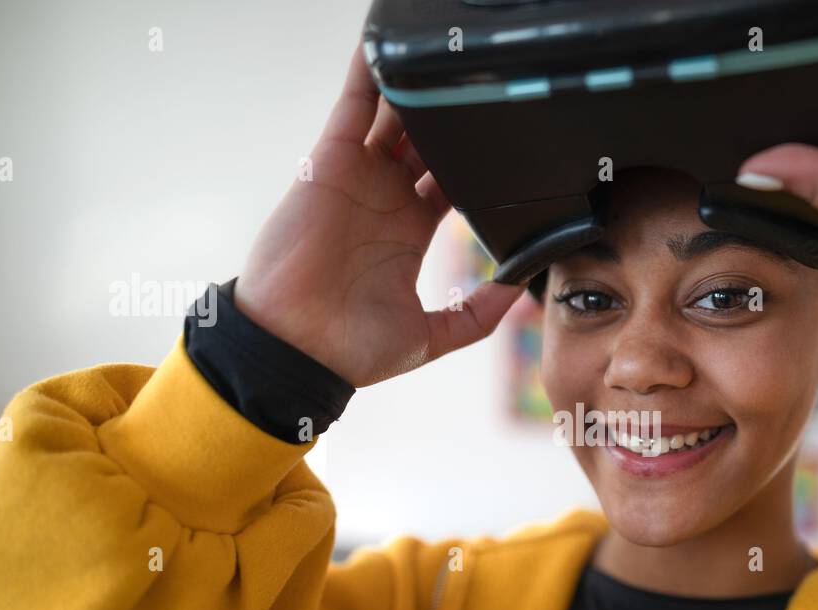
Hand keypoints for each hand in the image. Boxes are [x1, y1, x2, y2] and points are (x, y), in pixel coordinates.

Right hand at [234, 45, 525, 386]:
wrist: (296, 350)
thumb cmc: (352, 350)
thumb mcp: (432, 336)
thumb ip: (477, 313)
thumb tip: (522, 289)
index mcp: (408, 231)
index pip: (453, 183)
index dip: (478, 164)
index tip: (512, 148)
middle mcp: (385, 198)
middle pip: (428, 143)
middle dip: (455, 122)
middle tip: (489, 94)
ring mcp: (358, 177)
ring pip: (395, 117)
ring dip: (420, 92)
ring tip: (451, 63)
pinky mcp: (330, 163)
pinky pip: (352, 107)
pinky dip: (368, 76)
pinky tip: (386, 51)